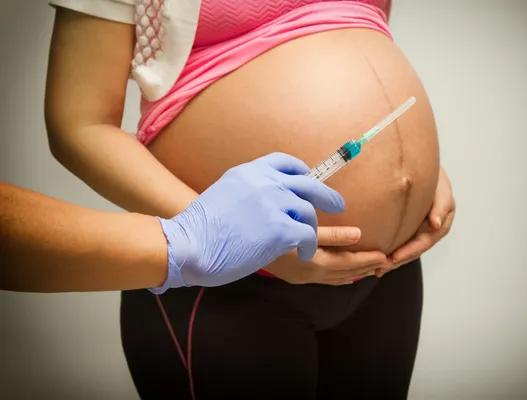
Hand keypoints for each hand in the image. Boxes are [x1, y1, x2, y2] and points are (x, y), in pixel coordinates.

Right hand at [149, 153, 345, 293]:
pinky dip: (308, 246)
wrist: (188, 244)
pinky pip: (308, 234)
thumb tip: (266, 198)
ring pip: (309, 211)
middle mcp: (266, 183)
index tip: (307, 180)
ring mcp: (275, 204)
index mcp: (250, 171)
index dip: (301, 172)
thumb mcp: (224, 193)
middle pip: (309, 183)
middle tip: (338, 204)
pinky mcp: (280, 229)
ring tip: (306, 243)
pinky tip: (303, 254)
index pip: (285, 162)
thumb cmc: (200, 228)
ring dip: (312, 228)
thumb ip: (248, 190)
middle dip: (327, 195)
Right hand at [262, 226, 390, 285]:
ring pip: (335, 278)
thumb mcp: (302, 231)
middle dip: (366, 268)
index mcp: (313, 264)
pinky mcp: (296, 276)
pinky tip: (345, 274)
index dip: (367, 260)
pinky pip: (326, 279)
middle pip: (345, 274)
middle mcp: (310, 275)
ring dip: (354, 273)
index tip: (384, 255)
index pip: (348, 264)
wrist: (238, 247)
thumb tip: (358, 234)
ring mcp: (302, 278)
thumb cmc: (270, 232)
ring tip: (371, 268)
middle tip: (385, 263)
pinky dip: (340, 276)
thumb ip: (331, 235)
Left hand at [376, 166, 454, 276]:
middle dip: (399, 259)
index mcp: (443, 219)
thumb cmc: (434, 174)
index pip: (426, 240)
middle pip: (416, 249)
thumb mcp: (441, 186)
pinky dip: (391, 250)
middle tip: (382, 267)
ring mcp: (422, 227)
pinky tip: (377, 258)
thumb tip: (436, 224)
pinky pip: (402, 240)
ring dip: (394, 260)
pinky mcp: (412, 225)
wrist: (424, 166)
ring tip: (377, 269)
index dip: (411, 250)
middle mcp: (433, 227)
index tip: (395, 257)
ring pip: (408, 248)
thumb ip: (441, 205)